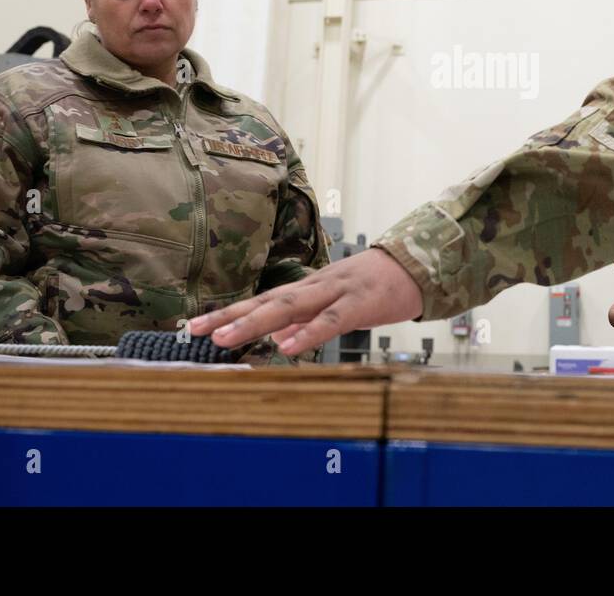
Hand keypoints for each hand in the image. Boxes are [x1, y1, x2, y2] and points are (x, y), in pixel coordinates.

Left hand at [187, 248, 423, 355]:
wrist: (417, 266)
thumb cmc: (375, 287)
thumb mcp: (335, 302)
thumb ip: (305, 319)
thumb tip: (275, 337)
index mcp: (309, 288)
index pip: (262, 300)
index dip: (229, 312)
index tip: (196, 324)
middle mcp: (316, 286)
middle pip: (267, 301)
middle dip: (231, 316)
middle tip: (197, 330)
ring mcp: (337, 292)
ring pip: (290, 307)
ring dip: (255, 323)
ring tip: (225, 339)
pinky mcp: (360, 303)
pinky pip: (331, 320)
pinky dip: (308, 333)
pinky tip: (288, 347)